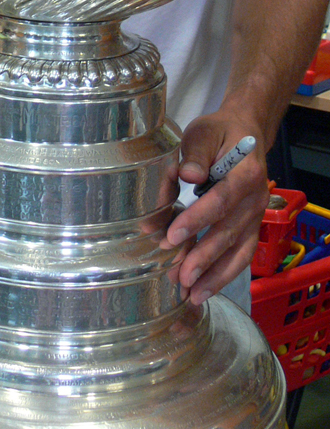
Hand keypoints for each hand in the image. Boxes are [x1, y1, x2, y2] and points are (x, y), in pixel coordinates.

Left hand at [162, 111, 268, 305]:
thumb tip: (186, 174)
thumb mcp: (204, 133)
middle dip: (203, 257)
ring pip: (239, 251)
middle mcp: (257, 198)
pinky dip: (224, 275)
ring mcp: (257, 216)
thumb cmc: (219, 133)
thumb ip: (194, 153)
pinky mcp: (252, 227)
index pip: (220, 201)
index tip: (171, 236)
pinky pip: (241, 255)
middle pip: (229, 233)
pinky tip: (204, 290)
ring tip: (191, 295)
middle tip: (179, 277)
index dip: (196, 220)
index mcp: (246, 173)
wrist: (244, 133)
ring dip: (215, 275)